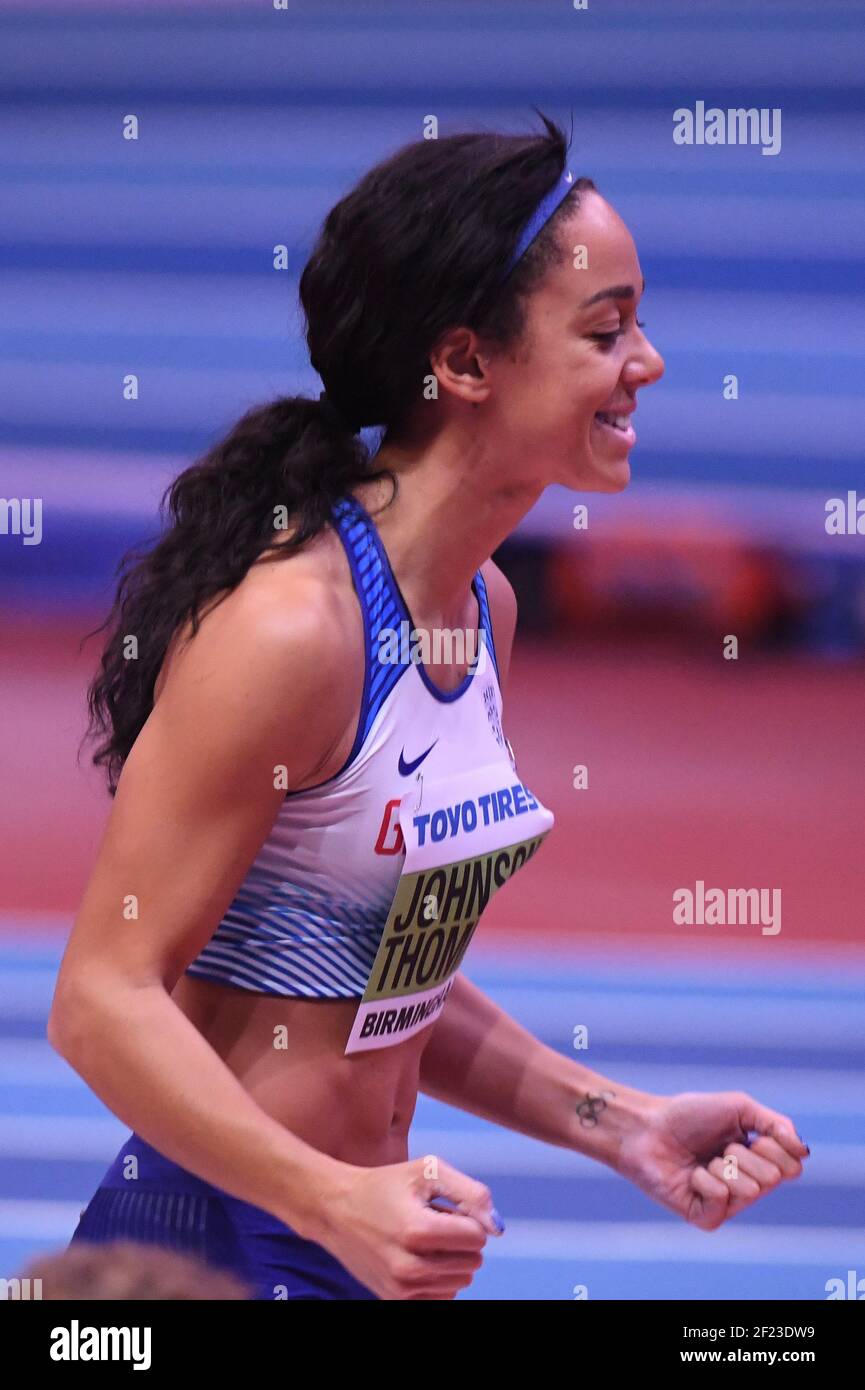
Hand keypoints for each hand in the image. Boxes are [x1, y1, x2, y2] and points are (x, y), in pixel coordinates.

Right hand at [313, 1155, 500, 1298]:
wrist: (337, 1210)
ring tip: (422, 1238)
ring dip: (450, 1258)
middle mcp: (409, 1267)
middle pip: (473, 1262)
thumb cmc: (386, 1185)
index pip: (477, 1237)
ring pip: (461, 1281)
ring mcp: (401, 1289)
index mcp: (418, 1231)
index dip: (466, 1217)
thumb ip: (471, 1193)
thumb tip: (497, 1228)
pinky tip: (419, 1257)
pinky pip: (444, 1296)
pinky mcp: (395, 1300)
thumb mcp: (428, 1170)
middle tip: (431, 1221)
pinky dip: (440, 1277)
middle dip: (460, 1239)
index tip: (443, 1207)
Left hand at [614, 1090, 808, 1229]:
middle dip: (745, 1152)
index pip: (794, 1166)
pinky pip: (721, 1199)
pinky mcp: (707, 1219)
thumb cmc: (688, 1116)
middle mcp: (749, 1186)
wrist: (646, 1127)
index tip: (752, 1132)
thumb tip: (804, 1152)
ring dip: (724, 1165)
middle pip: (774, 1178)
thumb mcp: (739, 1107)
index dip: (775, 1146)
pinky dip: (705, 1179)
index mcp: (760, 1162)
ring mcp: (729, 1205)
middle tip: (719, 1146)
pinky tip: (691, 1176)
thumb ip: (776, 1124)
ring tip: (703, 1160)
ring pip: (751, 1190)